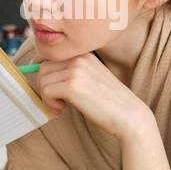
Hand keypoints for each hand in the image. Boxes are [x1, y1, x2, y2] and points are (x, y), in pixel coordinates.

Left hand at [35, 53, 153, 141]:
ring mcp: (76, 71)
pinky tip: (63, 109)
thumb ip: (71, 72)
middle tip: (58, 102)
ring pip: (42, 80)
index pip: (50, 55)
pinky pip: (46, 92)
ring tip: (62, 106)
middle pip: (43, 68)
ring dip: (47, 97)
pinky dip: (50, 103)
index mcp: (84, 54)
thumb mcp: (91, 78)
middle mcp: (79, 58)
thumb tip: (41, 74)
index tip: (46, 86)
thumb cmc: (110, 102)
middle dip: (45, 86)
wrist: (129, 115)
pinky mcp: (72, 86)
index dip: (43, 72)